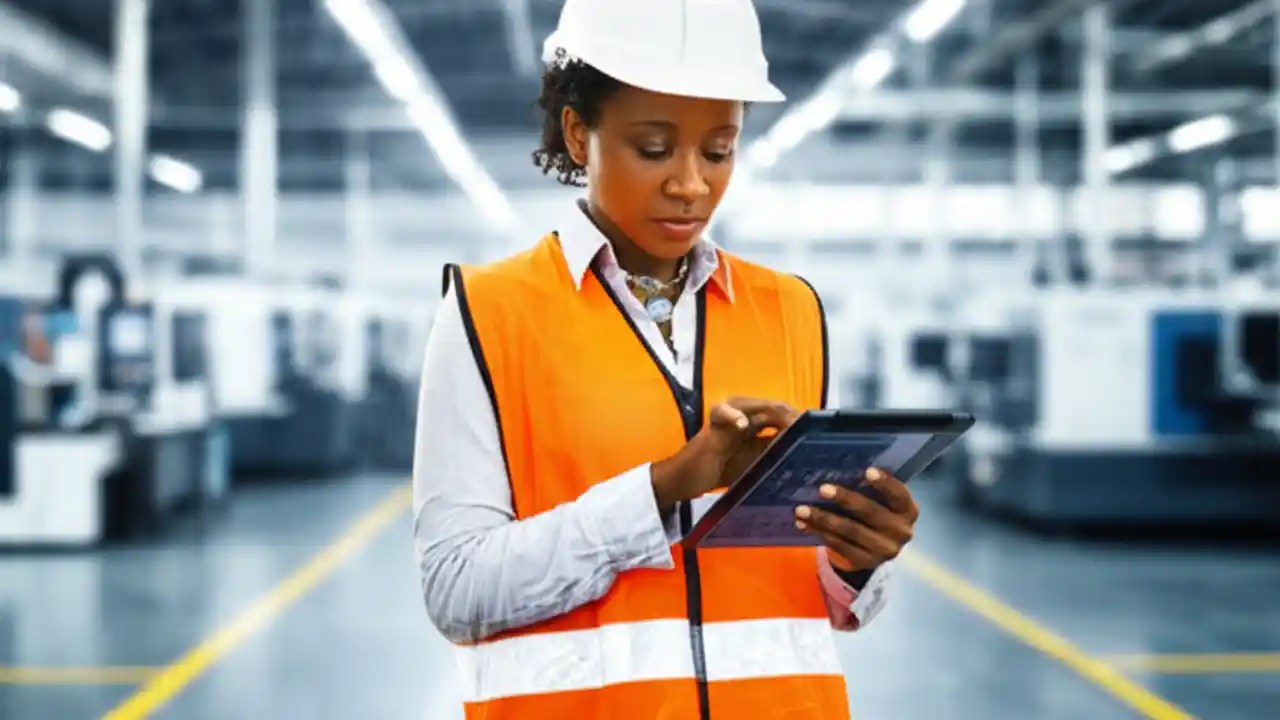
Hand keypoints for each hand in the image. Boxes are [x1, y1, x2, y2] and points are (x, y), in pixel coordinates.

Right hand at [651, 397, 798, 514]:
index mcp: (755, 424)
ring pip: (751, 404)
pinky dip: (732, 415)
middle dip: (790, 415)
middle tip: (808, 426)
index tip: (817, 430)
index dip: (798, 420)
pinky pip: (721, 412)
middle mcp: (742, 415)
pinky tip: (743, 424)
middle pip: (771, 407)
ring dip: (770, 410)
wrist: (689, 479)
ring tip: (786, 420)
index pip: (781, 416)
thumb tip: (804, 450)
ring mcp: (727, 417)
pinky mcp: (711, 424)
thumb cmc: (721, 471)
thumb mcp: (756, 462)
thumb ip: (774, 451)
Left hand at [793, 468, 917, 573]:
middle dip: (846, 500)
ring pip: (851, 532)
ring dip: (824, 519)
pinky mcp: (866, 563)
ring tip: (801, 509)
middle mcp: (901, 532)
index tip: (868, 471)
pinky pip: (840, 546)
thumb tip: (839, 465)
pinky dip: (820, 533)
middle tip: (822, 489)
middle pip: (871, 514)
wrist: (877, 547)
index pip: (899, 495)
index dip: (885, 484)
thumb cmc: (877, 510)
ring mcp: (884, 551)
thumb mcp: (881, 499)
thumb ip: (870, 485)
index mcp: (908, 510)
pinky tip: (804, 524)